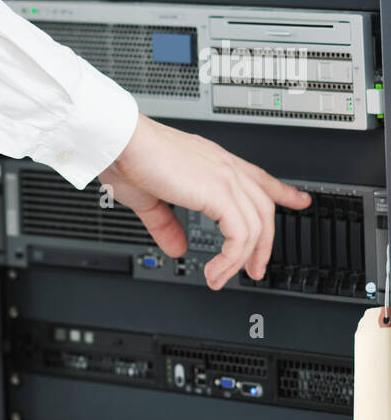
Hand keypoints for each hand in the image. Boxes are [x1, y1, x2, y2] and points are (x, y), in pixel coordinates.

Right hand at [97, 113, 311, 290]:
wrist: (120, 141)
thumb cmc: (127, 158)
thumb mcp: (151, 197)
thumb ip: (167, 224)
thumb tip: (177, 247)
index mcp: (212, 162)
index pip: (258, 177)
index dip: (282, 192)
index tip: (300, 201)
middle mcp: (224, 166)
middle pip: (264, 207)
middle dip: (266, 244)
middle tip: (256, 270)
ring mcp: (225, 177)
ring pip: (256, 225)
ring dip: (243, 259)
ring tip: (222, 278)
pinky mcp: (219, 192)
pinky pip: (241, 234)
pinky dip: (231, 258)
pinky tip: (215, 270)